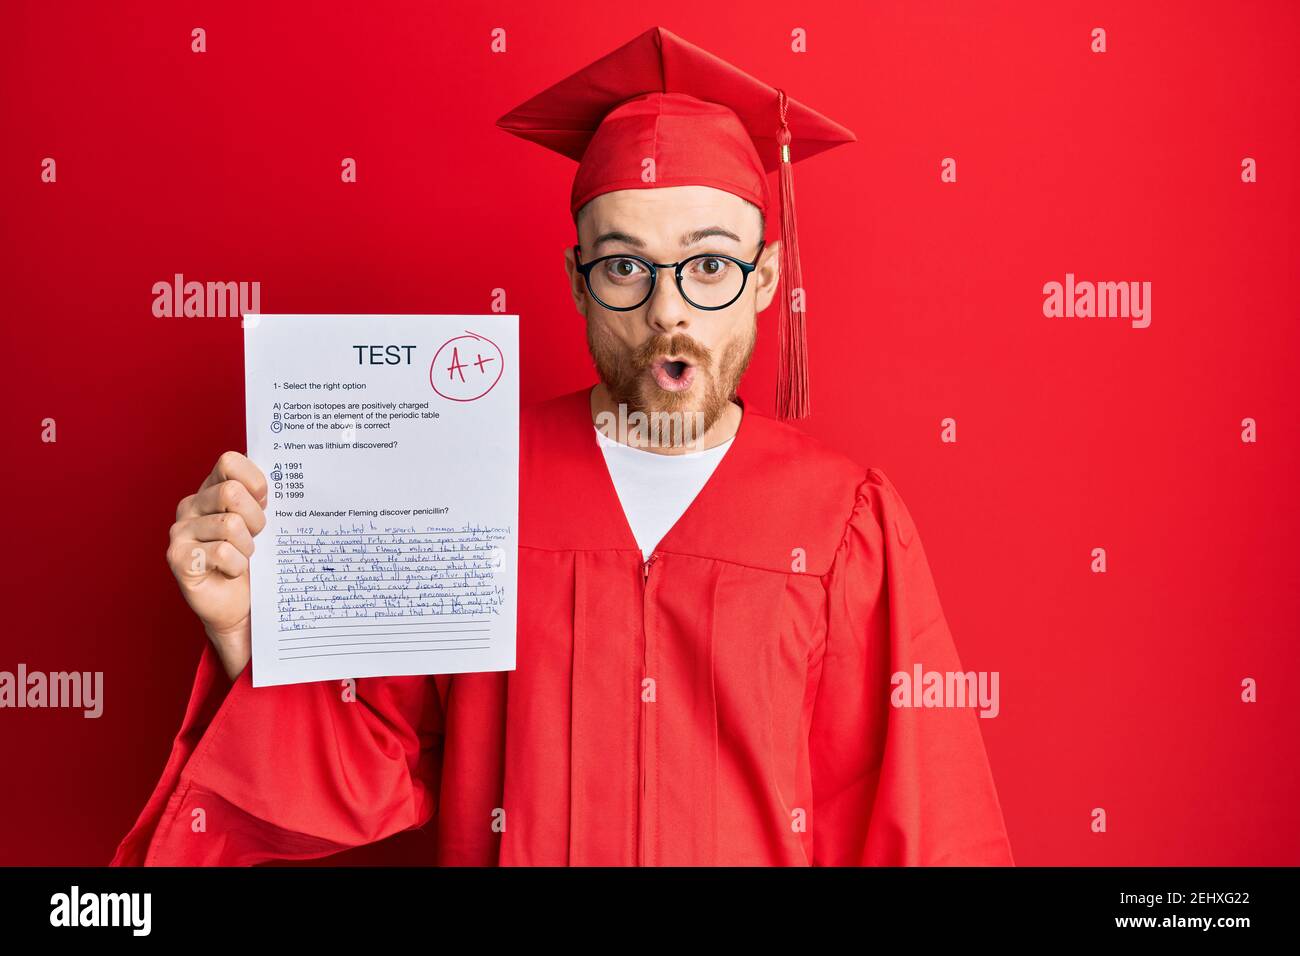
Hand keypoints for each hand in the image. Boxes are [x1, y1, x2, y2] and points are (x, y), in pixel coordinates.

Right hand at [166, 451, 267, 680]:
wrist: (240, 608)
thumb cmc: (254, 562)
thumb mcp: (261, 524)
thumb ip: (263, 499)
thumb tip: (293, 475)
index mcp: (210, 490)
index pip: (229, 461)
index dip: (255, 481)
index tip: (265, 502)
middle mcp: (190, 506)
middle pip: (232, 492)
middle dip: (256, 518)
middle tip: (256, 537)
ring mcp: (180, 532)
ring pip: (230, 525)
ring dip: (247, 547)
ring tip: (244, 557)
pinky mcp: (178, 558)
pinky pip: (222, 552)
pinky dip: (237, 566)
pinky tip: (231, 572)